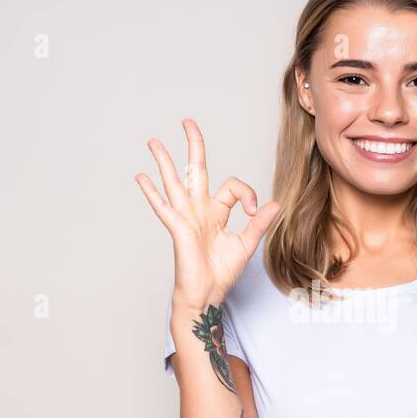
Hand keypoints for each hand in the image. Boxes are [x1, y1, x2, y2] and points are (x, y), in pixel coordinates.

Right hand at [136, 118, 281, 312]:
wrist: (206, 295)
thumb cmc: (221, 273)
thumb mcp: (246, 245)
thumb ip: (259, 224)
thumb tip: (275, 204)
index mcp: (216, 212)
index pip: (232, 186)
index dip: (247, 193)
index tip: (254, 210)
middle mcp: (199, 210)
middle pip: (195, 170)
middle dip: (193, 146)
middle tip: (187, 122)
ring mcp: (186, 218)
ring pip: (174, 183)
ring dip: (165, 161)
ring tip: (154, 141)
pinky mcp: (178, 229)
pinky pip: (164, 207)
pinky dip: (152, 193)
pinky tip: (141, 177)